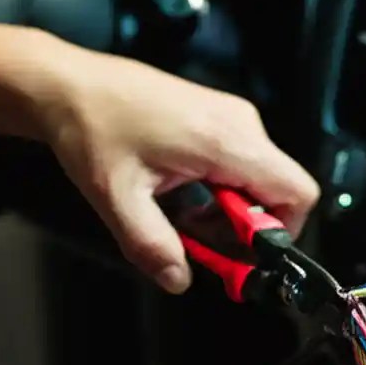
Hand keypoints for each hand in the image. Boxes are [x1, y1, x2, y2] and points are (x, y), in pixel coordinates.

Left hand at [30, 35, 319, 293]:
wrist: (69, 84)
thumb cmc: (91, 125)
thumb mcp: (117, 197)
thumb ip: (152, 245)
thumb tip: (178, 280)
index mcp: (225, 140)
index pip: (296, 193)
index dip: (278, 234)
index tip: (240, 255)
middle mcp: (239, 123)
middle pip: (278, 191)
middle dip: (245, 229)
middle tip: (200, 245)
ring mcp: (231, 116)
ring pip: (259, 180)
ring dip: (229, 211)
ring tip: (183, 219)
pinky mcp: (218, 116)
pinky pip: (242, 163)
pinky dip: (221, 190)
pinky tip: (183, 197)